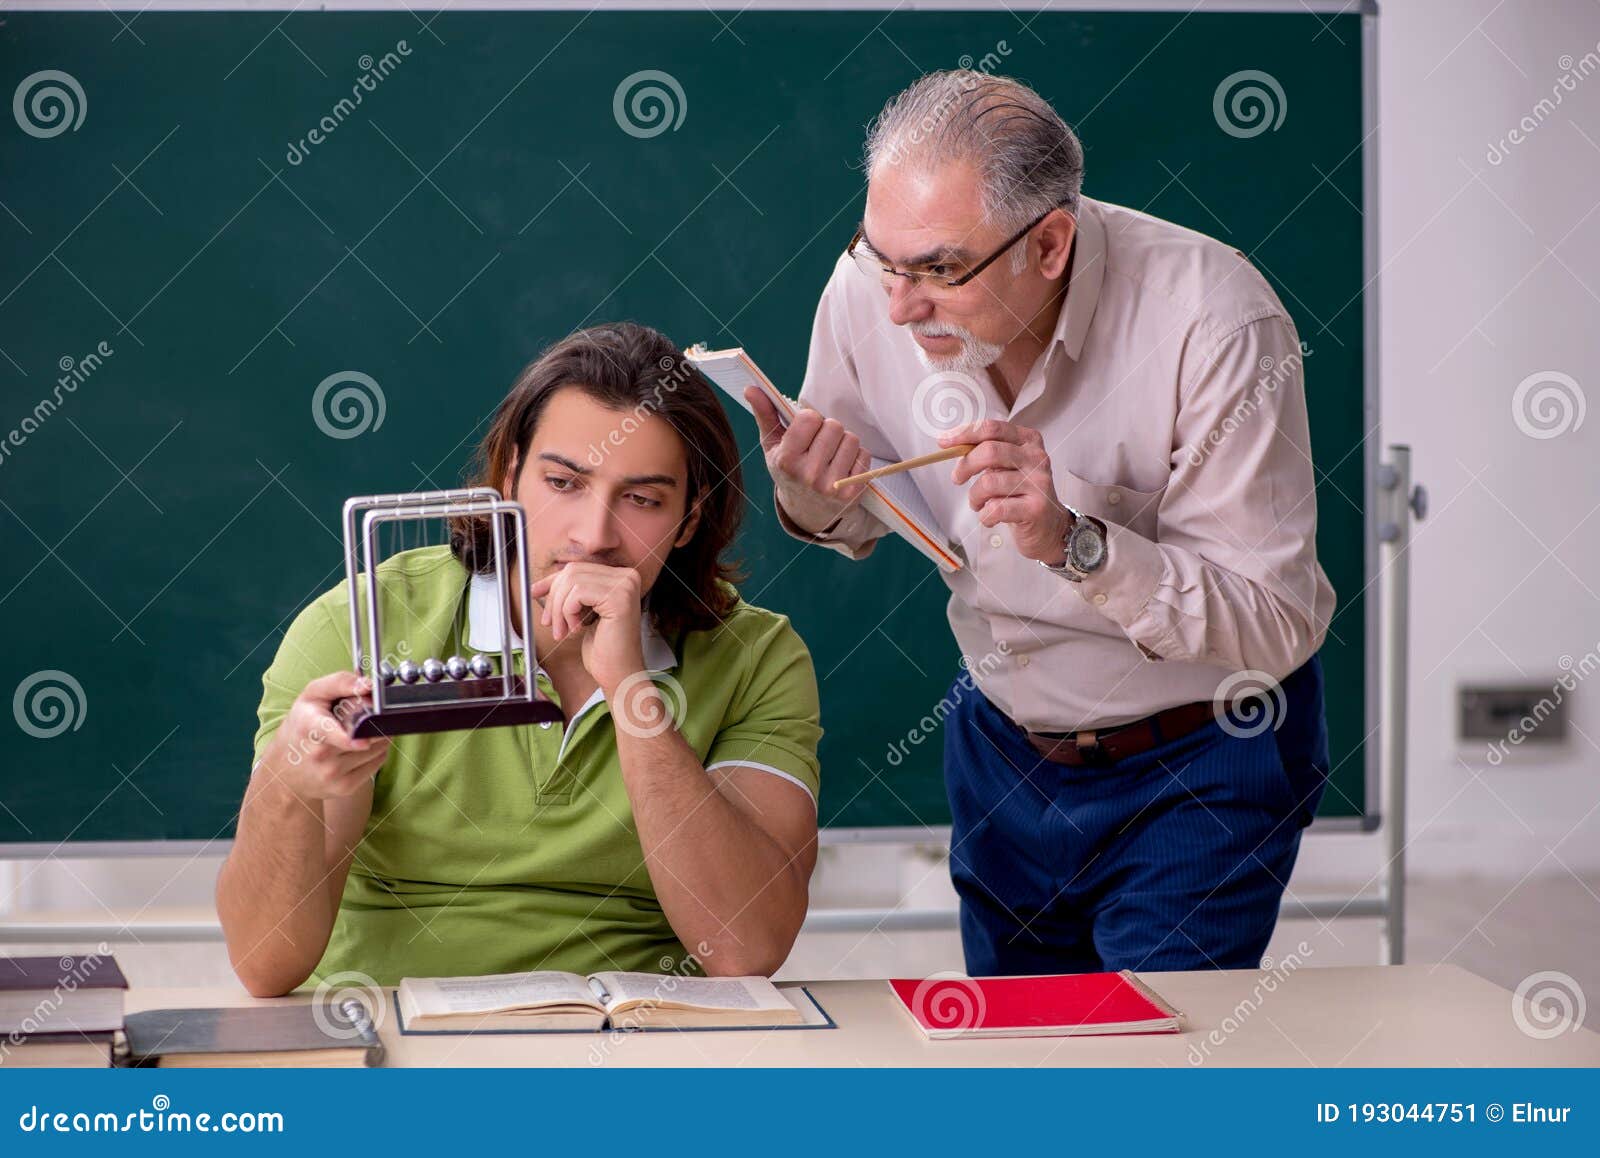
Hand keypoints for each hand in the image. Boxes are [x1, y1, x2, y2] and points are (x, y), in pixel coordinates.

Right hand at [264, 672, 390, 801]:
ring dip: (380, 736)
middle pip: (365, 737)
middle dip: (374, 723)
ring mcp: (332, 774)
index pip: (328, 733)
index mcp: (308, 726)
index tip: (363, 740)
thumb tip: (368, 685)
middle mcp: (319, 754)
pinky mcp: (344, 788)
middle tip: (367, 716)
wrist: (284, 770)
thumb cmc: (301, 726)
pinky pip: (378, 763)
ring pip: (377, 749)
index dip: (348, 738)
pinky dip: (378, 752)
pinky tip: (363, 747)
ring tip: (364, 731)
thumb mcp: (312, 696)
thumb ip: (340, 683)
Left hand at [528, 562, 646, 694]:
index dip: (552, 582)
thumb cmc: (604, 649)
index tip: (535, 592)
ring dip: (560, 610)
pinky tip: (578, 630)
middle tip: (552, 624)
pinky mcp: (618, 597)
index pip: (577, 569)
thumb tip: (540, 585)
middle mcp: (627, 576)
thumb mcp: (581, 614)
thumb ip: (569, 594)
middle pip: (573, 572)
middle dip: (554, 599)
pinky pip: (577, 594)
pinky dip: (569, 613)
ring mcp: (625, 585)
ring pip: (572, 582)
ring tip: (566, 631)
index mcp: (621, 577)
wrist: (620, 673)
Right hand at [746, 387, 871, 534]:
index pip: (810, 417)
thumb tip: (751, 387)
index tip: (806, 430)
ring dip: (843, 442)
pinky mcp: (852, 492)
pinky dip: (855, 456)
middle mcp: (809, 475)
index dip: (810, 419)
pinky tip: (842, 467)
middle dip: (828, 429)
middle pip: (834, 425)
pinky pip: (864, 454)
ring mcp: (832, 486)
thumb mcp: (773, 445)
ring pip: (851, 438)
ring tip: (831, 455)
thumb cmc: (789, 470)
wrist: (806, 510)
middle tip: (819, 444)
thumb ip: (764, 414)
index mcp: (786, 461)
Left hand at [942, 419, 1071, 563]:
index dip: (964, 434)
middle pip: (990, 451)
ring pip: (989, 483)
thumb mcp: (1006, 466)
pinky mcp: (1036, 508)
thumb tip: (950, 443)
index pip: (992, 428)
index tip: (943, 442)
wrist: (1048, 526)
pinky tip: (990, 517)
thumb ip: (985, 452)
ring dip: (974, 497)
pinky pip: (996, 508)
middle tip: (957, 478)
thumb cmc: (1020, 493)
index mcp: (1028, 440)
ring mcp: (1039, 483)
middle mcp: (1037, 458)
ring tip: (979, 503)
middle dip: (965, 466)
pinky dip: (985, 515)